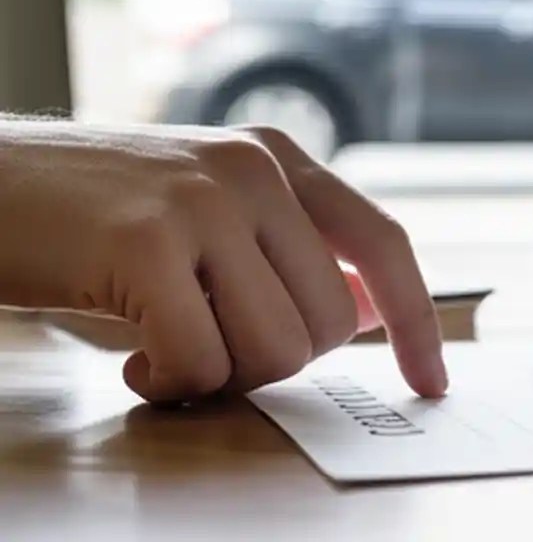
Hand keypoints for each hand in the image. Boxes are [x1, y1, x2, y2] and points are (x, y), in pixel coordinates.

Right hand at [0, 121, 446, 401]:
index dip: (416, 319)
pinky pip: (204, 364)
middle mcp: (252, 169)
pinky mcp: (145, 243)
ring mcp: (200, 201)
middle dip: (276, 362)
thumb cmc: (92, 218)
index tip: (431, 380)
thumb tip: (370, 310)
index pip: (383, 241)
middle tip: (211, 350)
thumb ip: (288, 251)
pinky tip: (136, 363)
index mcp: (277, 157)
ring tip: (168, 348)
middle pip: (329, 322)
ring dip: (224, 376)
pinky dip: (173, 385)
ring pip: (278, 349)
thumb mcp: (206, 212)